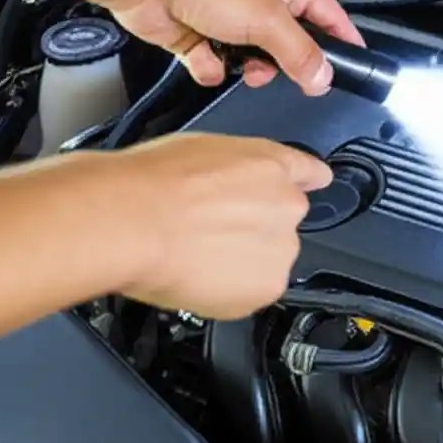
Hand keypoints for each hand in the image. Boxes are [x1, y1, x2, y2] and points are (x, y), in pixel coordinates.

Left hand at [107, 0, 363, 94]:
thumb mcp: (267, 19)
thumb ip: (300, 53)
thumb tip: (323, 78)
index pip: (329, 16)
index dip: (344, 42)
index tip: (353, 67)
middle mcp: (260, 0)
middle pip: (290, 46)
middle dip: (284, 64)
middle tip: (280, 70)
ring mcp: (228, 18)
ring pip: (254, 61)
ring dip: (246, 68)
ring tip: (238, 61)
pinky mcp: (200, 35)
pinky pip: (217, 66)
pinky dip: (210, 67)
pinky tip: (203, 56)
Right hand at [110, 132, 331, 318]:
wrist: (132, 223)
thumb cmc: (151, 184)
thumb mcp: (198, 149)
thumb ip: (235, 166)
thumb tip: (238, 179)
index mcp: (273, 165)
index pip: (308, 172)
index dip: (304, 180)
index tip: (310, 184)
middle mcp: (288, 207)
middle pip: (281, 224)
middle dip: (253, 230)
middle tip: (208, 231)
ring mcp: (280, 251)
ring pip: (267, 260)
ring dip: (243, 262)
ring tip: (196, 255)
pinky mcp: (266, 289)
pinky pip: (250, 292)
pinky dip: (229, 291)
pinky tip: (197, 274)